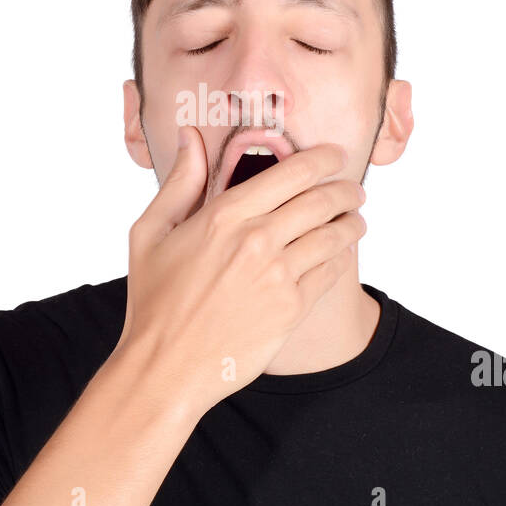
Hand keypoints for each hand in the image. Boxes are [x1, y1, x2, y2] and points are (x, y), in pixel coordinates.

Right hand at [116, 125, 366, 416]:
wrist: (166, 368)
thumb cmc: (153, 301)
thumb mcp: (150, 233)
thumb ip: (180, 182)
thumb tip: (191, 137)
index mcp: (224, 215)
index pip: (292, 172)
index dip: (322, 159)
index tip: (334, 154)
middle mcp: (257, 240)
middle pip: (322, 200)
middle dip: (346, 191)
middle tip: (353, 191)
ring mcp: (278, 276)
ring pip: (335, 235)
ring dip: (352, 223)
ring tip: (355, 221)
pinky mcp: (292, 309)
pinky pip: (331, 272)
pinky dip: (341, 258)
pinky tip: (339, 254)